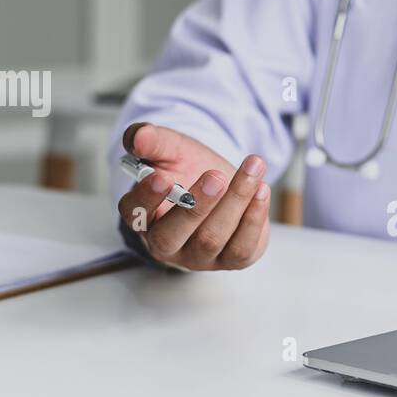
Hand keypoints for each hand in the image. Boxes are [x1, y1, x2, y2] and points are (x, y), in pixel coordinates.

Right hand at [116, 123, 270, 270]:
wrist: (222, 184)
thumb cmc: (188, 170)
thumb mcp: (171, 150)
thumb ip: (153, 140)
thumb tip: (139, 137)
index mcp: (143, 217)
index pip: (134, 214)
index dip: (147, 198)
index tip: (162, 177)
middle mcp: (166, 245)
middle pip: (172, 236)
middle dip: (196, 206)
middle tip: (215, 177)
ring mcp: (199, 257)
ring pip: (212, 239)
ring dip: (235, 201)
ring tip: (252, 167)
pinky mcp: (232, 260)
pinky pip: (242, 248)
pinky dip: (254, 217)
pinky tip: (262, 189)